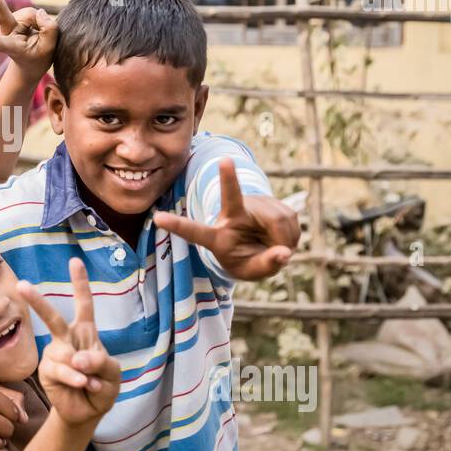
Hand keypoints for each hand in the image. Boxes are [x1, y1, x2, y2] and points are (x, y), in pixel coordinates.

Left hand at [0, 0, 56, 84]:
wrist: (31, 60)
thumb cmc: (38, 58)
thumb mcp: (48, 49)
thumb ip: (49, 30)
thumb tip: (40, 11)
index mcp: (12, 47)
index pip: (0, 44)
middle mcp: (7, 33)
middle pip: (4, 15)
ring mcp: (10, 22)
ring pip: (31, 13)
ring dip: (39, 22)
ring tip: (38, 35)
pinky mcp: (16, 15)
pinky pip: (33, 12)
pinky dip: (39, 19)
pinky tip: (36, 28)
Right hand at [19, 259, 118, 426]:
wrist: (87, 413)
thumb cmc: (102, 387)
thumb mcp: (113, 374)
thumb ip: (100, 362)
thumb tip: (78, 358)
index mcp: (86, 333)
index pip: (83, 304)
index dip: (79, 283)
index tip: (75, 261)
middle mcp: (67, 339)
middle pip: (52, 317)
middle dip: (36, 301)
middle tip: (21, 285)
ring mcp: (55, 355)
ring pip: (64, 354)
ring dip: (81, 370)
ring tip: (90, 383)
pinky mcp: (47, 371)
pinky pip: (60, 370)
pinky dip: (74, 379)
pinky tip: (83, 385)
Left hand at [152, 158, 299, 280]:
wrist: (261, 246)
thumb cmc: (248, 260)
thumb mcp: (252, 271)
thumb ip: (266, 265)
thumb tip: (285, 253)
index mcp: (216, 237)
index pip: (195, 232)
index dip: (178, 226)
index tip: (157, 218)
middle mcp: (230, 216)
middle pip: (233, 199)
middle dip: (233, 183)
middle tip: (236, 179)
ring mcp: (251, 206)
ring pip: (277, 220)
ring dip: (286, 239)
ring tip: (277, 248)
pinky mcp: (271, 202)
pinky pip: (291, 218)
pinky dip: (292, 234)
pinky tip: (283, 239)